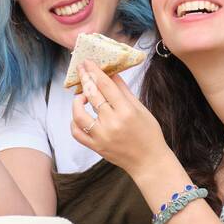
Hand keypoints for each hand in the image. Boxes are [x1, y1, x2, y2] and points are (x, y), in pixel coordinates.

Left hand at [70, 61, 169, 176]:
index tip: (87, 62)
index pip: (106, 86)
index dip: (94, 71)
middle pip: (92, 96)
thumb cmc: (148, 133)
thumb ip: (124, 91)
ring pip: (79, 115)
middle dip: (84, 79)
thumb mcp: (141, 109)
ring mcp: (102, 136)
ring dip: (77, 102)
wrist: (149, 161)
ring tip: (82, 96)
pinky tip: (79, 115)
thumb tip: (111, 72)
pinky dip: (74, 122)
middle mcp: (112, 123)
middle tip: (80, 69)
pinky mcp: (95, 147)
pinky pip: (77, 133)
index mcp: (126, 112)